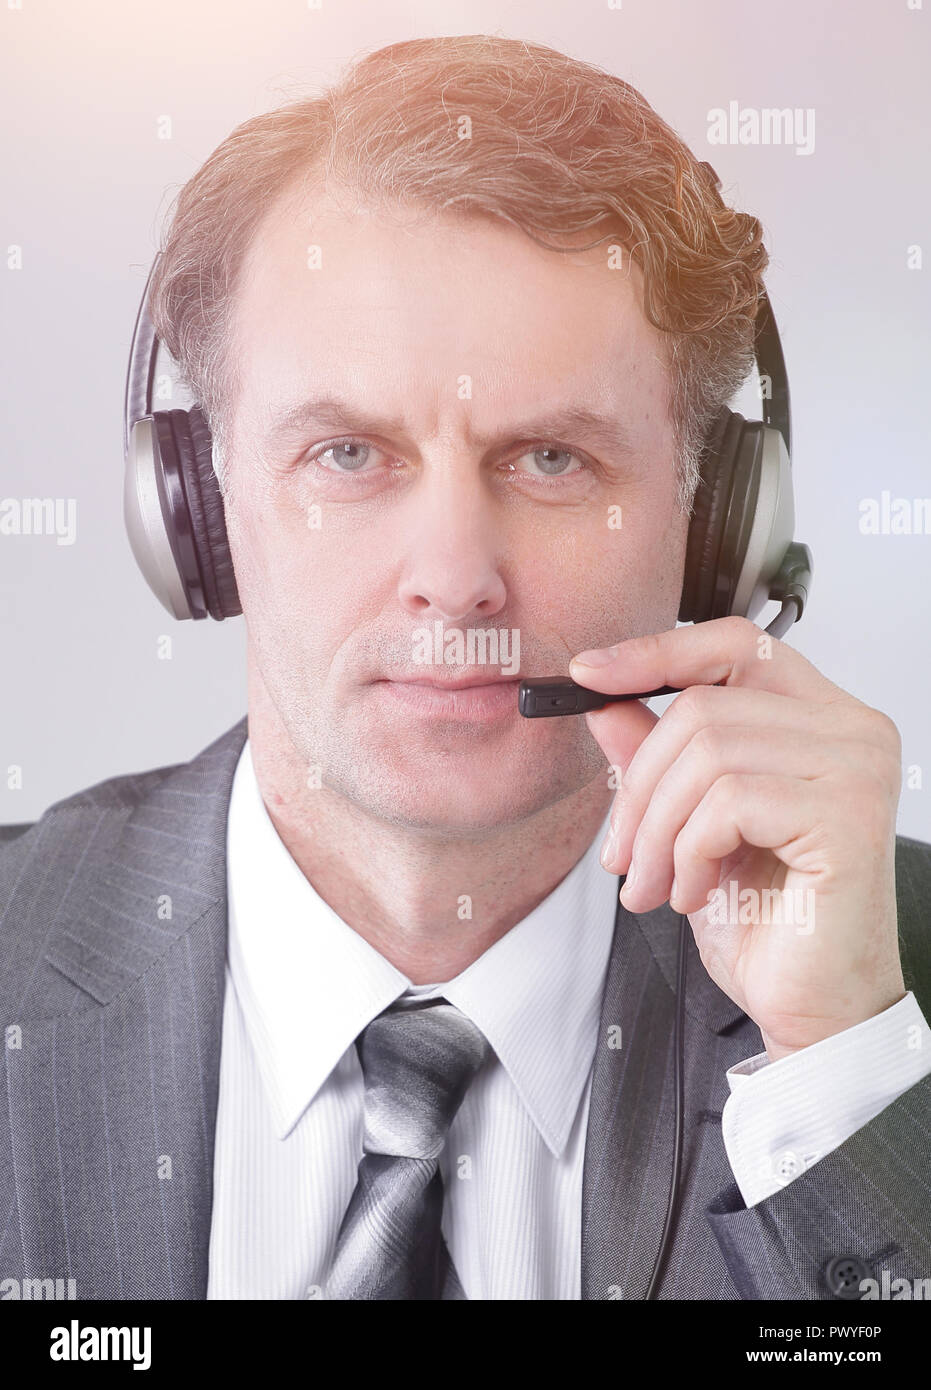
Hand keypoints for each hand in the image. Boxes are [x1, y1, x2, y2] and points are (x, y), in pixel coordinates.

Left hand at [571, 616, 905, 1061]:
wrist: (813, 1010)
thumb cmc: (767, 923)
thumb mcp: (689, 827)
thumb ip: (656, 757)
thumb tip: (602, 701)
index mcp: (820, 718)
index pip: (733, 644)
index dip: (654, 654)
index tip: (586, 676)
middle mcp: (851, 730)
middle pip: (702, 706)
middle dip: (640, 786)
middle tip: (621, 856)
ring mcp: (856, 767)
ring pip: (707, 753)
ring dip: (659, 830)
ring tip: (656, 885)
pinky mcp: (848, 814)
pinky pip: (728, 802)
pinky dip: (691, 853)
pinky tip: (697, 894)